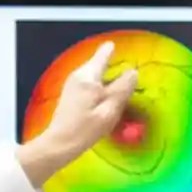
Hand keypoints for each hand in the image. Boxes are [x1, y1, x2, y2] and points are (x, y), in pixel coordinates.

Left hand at [16, 41, 137, 186]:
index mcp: (88, 76)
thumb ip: (122, 89)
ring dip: (106, 80)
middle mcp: (78, 76)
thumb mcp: (109, 110)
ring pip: (94, 77)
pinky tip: (105, 101)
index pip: (103, 55)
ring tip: (120, 88)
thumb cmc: (85, 129)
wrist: (58, 145)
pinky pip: (89, 86)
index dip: (112, 51)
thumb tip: (133, 72)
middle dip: (112, 68)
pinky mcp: (70, 96)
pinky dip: (99, 89)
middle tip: (128, 75)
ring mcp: (72, 85)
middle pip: (99, 66)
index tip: (118, 46)